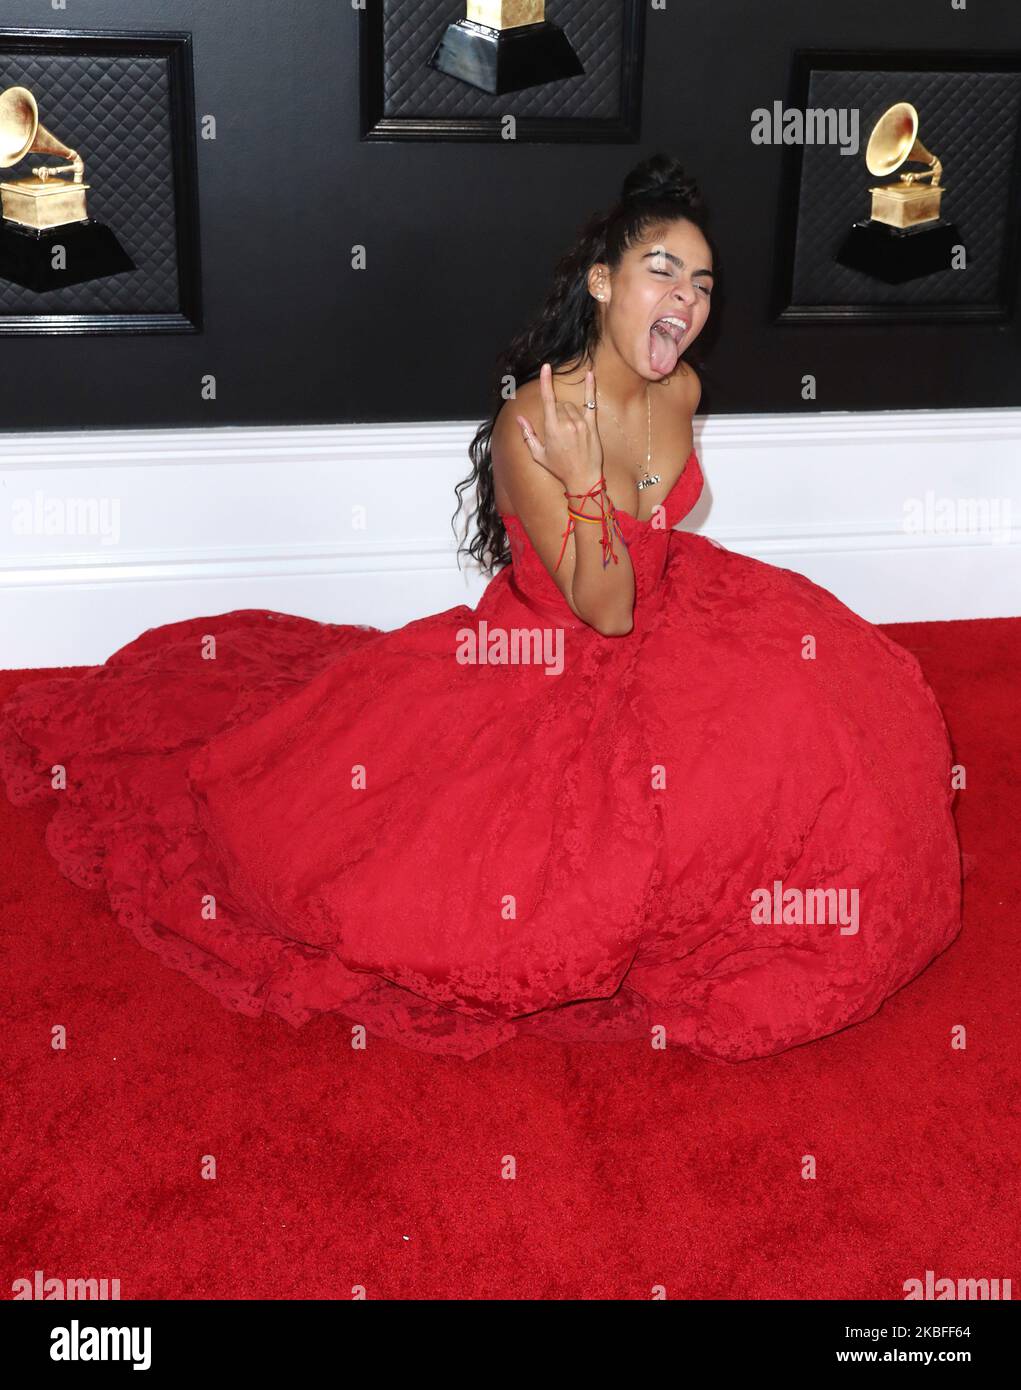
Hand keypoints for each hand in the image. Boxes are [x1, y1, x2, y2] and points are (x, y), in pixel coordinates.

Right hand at [515, 363, 603, 494]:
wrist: (582, 478)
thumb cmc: (559, 468)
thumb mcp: (538, 454)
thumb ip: (528, 434)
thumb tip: (519, 418)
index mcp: (552, 428)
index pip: (547, 399)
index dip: (545, 382)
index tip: (546, 368)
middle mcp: (566, 423)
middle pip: (560, 405)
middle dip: (557, 414)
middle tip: (559, 434)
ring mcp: (580, 423)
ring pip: (571, 407)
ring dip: (568, 413)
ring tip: (569, 432)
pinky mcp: (591, 425)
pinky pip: (590, 403)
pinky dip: (590, 388)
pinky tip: (591, 374)